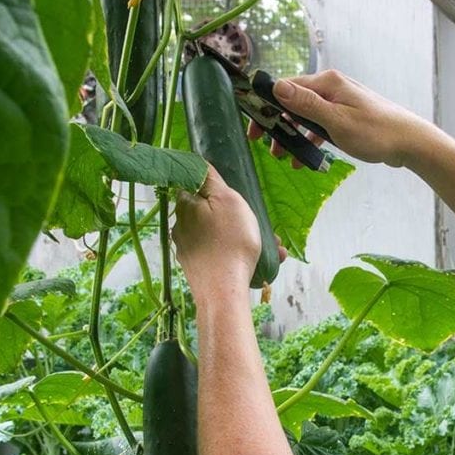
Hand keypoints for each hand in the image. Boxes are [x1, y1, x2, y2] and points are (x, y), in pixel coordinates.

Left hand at [172, 166, 282, 299]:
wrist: (224, 292)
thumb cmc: (230, 242)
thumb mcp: (228, 200)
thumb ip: (210, 179)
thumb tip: (195, 163)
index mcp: (185, 207)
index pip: (195, 187)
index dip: (217, 190)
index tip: (237, 197)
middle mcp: (180, 228)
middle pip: (209, 214)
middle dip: (237, 216)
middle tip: (264, 225)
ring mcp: (188, 251)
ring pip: (219, 237)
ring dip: (244, 238)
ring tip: (273, 248)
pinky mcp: (198, 271)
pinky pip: (221, 256)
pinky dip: (239, 256)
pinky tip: (264, 262)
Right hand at [246, 69, 425, 167]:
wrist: (410, 142)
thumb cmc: (375, 133)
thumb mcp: (336, 121)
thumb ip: (306, 105)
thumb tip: (276, 87)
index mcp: (327, 83)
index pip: (286, 87)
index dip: (266, 105)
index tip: (255, 126)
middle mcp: (332, 87)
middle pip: (294, 101)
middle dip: (278, 123)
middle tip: (265, 146)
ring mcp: (340, 101)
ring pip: (307, 115)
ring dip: (293, 134)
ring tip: (283, 157)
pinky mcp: (347, 115)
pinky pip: (321, 124)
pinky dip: (311, 139)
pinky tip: (305, 158)